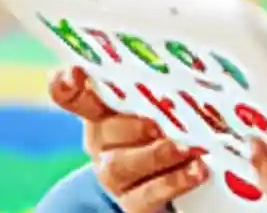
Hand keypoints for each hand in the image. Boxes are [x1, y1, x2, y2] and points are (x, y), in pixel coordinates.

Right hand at [49, 66, 209, 212]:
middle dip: (134, 125)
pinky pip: (147, 196)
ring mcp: (116, 177)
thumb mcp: (166, 106)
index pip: (79, 98)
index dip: (68, 87)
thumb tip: (192, 68)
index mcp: (104, 114)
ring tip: (187, 148)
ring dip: (156, 155)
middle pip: (106, 132)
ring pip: (121, 167)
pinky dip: (174, 182)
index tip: (73, 73)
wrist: (171, 178)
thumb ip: (167, 90)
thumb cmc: (170, 129)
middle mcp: (103, 145)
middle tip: (159, 121)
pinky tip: (197, 170)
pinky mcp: (135, 203)